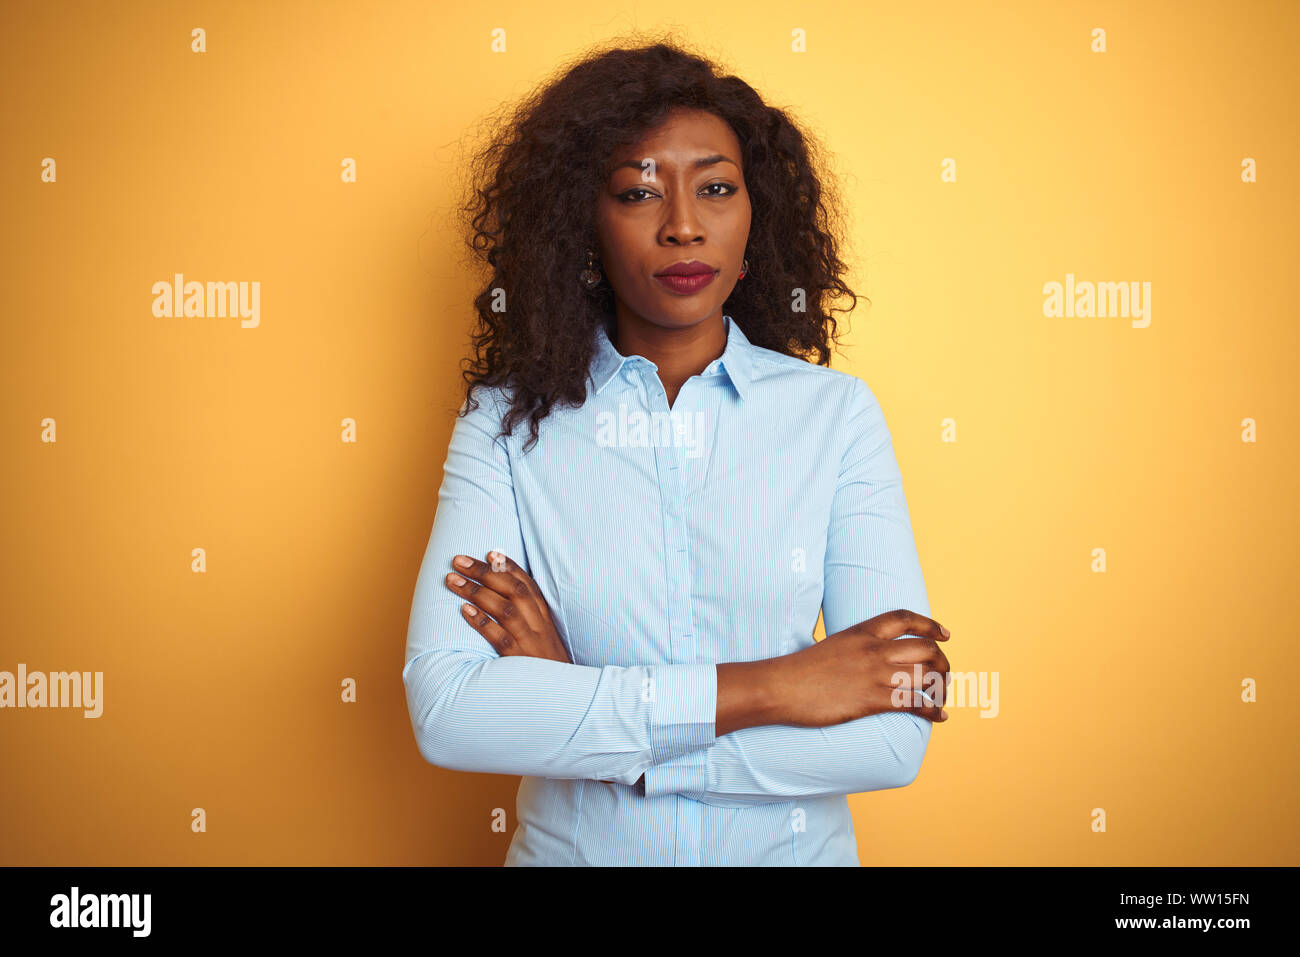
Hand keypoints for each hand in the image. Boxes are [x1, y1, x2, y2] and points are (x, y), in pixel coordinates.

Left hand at [444, 551, 571, 663]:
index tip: (489, 552)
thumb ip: (527, 612)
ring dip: (476, 591)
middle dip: (484, 572)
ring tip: (452, 580)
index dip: (508, 566)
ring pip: (504, 609)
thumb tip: (502, 588)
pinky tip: (464, 610)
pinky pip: (499, 637)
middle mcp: (538, 624)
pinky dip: (482, 622)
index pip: (527, 583)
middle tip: (458, 561)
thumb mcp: (542, 633)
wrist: (560, 695)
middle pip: (512, 590)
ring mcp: (529, 641)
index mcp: (544, 615)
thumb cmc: (544, 663)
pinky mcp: (518, 659)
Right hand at [777, 609, 951, 726]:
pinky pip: (917, 703)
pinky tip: (940, 717)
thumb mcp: (833, 646)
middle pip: (927, 649)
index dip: (931, 625)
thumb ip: (855, 648)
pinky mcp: (874, 699)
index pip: (906, 619)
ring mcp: (876, 674)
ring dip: (941, 687)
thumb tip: (868, 659)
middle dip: (942, 663)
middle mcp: (875, 649)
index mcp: (863, 631)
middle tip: (943, 675)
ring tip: (941, 697)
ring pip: (928, 675)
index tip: (946, 635)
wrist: (781, 686)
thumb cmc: (800, 670)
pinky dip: (934, 711)